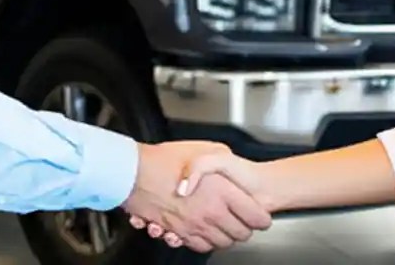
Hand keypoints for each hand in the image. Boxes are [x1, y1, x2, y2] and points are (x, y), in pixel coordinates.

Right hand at [120, 141, 271, 252]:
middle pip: (242, 234)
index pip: (256, 217)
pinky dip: (206, 241)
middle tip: (244, 219)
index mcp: (222, 192)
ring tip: (225, 224)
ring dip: (226, 235)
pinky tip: (206, 229)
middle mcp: (211, 212)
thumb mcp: (204, 148)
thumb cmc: (164, 160)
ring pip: (223, 243)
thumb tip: (232, 167)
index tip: (260, 215)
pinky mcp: (180, 233)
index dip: (261, 217)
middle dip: (245, 228)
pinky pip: (202, 246)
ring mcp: (195, 225)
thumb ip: (223, 158)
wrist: (133, 174)